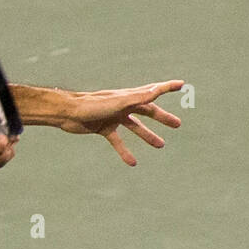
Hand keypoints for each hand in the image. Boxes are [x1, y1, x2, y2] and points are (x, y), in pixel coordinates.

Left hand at [54, 80, 184, 165]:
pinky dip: (125, 151)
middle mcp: (123, 105)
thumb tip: (156, 90)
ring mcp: (113, 117)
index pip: (151, 91)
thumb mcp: (118, 103)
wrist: (68, 113)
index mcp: (128, 96)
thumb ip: (137, 98)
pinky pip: (117, 141)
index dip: (166, 88)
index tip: (181, 85)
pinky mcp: (104, 128)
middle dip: (162, 118)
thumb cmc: (92, 105)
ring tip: (161, 145)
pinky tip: (132, 163)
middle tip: (177, 125)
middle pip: (147, 111)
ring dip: (148, 136)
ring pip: (134, 127)